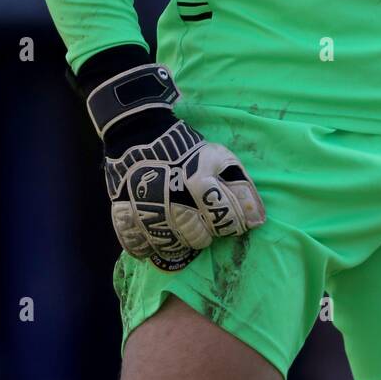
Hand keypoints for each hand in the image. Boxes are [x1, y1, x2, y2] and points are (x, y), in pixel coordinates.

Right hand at [85, 62, 265, 269]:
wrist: (138, 132)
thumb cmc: (186, 147)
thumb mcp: (219, 156)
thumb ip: (240, 186)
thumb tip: (258, 219)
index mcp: (199, 183)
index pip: (227, 221)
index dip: (236, 224)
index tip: (235, 222)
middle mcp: (173, 202)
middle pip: (199, 239)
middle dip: (206, 233)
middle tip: (202, 220)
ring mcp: (145, 211)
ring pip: (170, 247)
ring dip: (180, 242)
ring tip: (181, 228)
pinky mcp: (122, 213)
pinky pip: (137, 246)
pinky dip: (147, 247)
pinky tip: (154, 238)